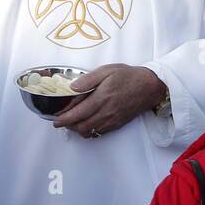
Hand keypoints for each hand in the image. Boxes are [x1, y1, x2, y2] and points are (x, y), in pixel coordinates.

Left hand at [52, 64, 166, 138]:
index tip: (55, 120)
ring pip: (89, 132)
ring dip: (77, 129)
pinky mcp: (117, 124)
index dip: (64, 119)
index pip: (77, 114)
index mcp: (101, 98)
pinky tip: (86, 124)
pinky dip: (89, 131)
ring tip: (72, 122)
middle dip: (68, 126)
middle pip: (81, 126)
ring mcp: (112, 120)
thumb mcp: (107, 70)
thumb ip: (88, 80)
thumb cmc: (128, 76)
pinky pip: (99, 133)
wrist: (149, 87)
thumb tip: (72, 88)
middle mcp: (106, 112)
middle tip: (60, 121)